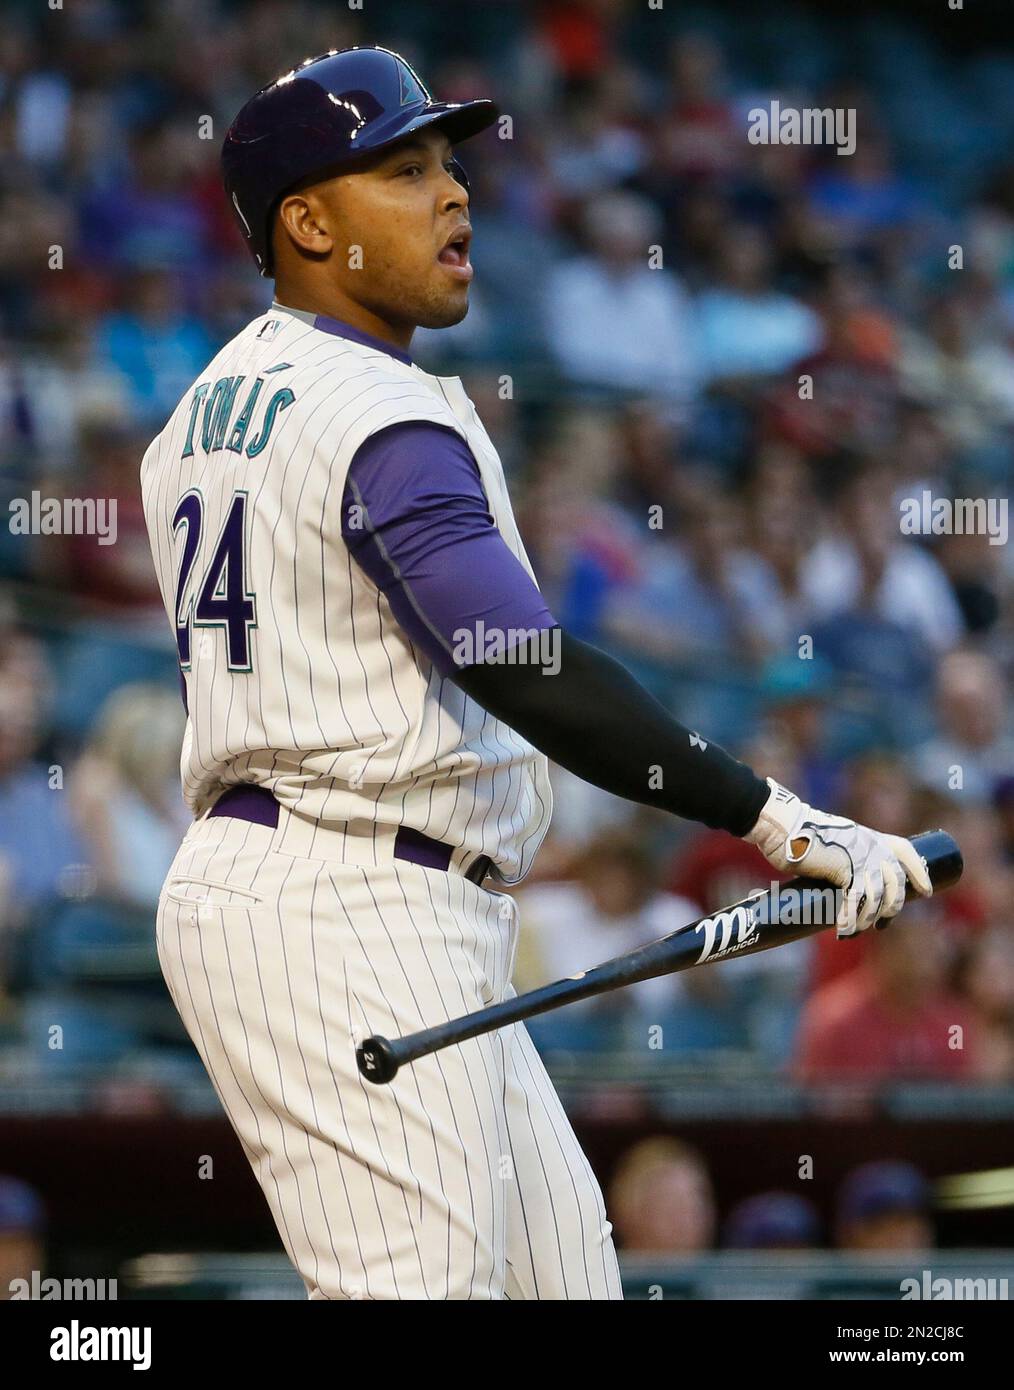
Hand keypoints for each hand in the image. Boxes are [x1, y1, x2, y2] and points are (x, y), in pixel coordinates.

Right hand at [743, 778, 932, 935]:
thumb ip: (847, 859)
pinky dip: (849, 919)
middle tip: (879, 925)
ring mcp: (863, 857)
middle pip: (895, 885)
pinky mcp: (848, 869)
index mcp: (872, 838)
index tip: (927, 893)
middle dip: (890, 909)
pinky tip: (843, 930)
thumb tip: (848, 885)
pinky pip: (856, 900)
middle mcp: (874, 846)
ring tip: (853, 931)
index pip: (906, 852)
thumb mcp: (835, 844)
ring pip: (876, 898)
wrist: (785, 827)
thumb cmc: (801, 836)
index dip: (919, 873)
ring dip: (865, 919)